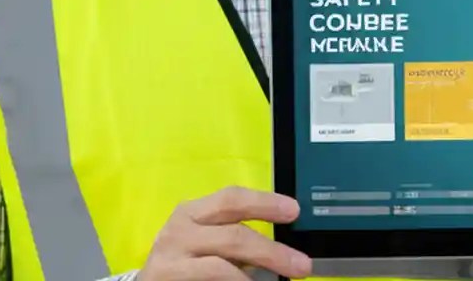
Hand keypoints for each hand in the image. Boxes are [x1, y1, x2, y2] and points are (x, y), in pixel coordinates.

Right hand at [136, 186, 313, 280]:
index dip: (264, 202)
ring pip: (221, 267)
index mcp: (191, 213)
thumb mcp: (204, 242)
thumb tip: (281, 246)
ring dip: (254, 279)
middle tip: (301, 265)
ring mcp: (170, 261)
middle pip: (233, 236)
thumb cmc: (182, 263)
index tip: (294, 210)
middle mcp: (178, 232)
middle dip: (272, 252)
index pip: (231, 199)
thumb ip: (233, 240)